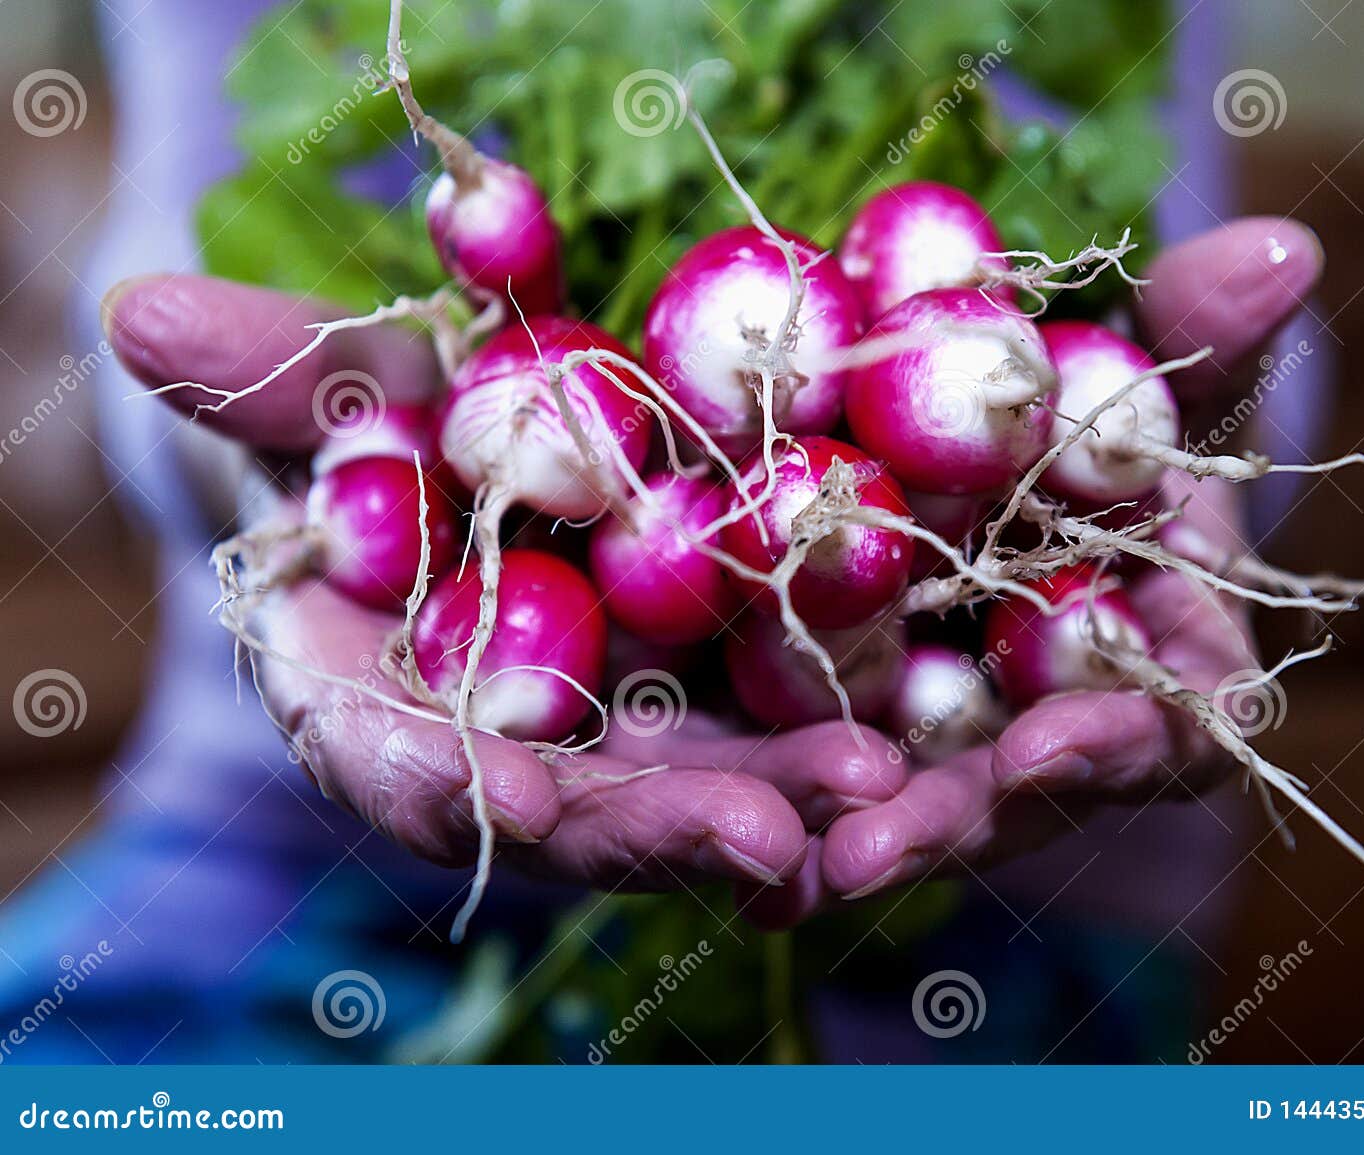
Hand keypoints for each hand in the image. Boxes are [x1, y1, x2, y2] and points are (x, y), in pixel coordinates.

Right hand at [104, 275, 906, 890]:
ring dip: (783, 803)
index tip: (507, 799)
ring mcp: (614, 739)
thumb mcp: (339, 390)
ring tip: (878, 794)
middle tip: (772, 838)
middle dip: (663, 828)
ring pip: (694, 792)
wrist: (482, 451)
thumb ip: (269, 373)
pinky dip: (831, 745)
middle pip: (579, 810)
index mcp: (387, 701)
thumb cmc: (381, 429)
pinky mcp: (707, 707)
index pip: (401, 769)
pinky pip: (772, 735)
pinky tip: (918, 748)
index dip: (445, 787)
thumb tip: (138, 312)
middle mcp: (507, 748)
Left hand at [736, 217, 1325, 927]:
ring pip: (913, 813)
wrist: (968, 450)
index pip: (1164, 729)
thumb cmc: (1081, 431)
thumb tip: (1286, 242)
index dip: (1119, 745)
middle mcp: (1052, 732)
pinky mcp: (855, 746)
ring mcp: (957, 755)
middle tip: (875, 849)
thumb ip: (1197, 336)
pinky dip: (775, 817)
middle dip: (954, 823)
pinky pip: (814, 789)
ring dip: (855, 841)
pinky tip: (718, 849)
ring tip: (790, 867)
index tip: (1054, 743)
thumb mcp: (1125, 379)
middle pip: (1014, 802)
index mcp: (1153, 670)